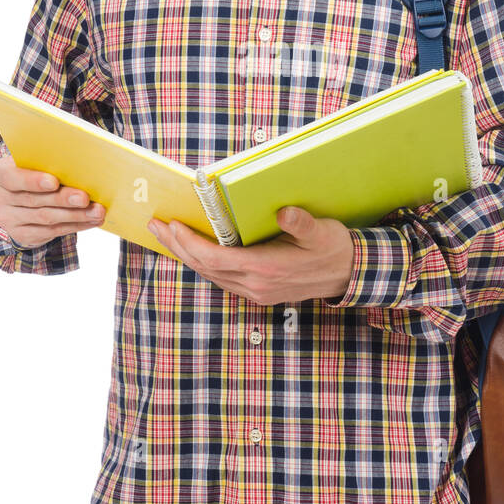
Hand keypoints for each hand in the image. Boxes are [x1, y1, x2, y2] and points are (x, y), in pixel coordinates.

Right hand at [0, 153, 105, 247]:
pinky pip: (52, 231)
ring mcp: (9, 220)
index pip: (13, 178)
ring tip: (97, 211)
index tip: (54, 182)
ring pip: (46, 218)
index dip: (33, 181)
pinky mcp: (22, 235)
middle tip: (85, 197)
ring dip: (75, 215)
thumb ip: (43, 162)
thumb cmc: (29, 170)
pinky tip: (91, 220)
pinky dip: (75, 225)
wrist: (15, 196)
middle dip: (63, 200)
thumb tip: (77, 162)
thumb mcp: (28, 162)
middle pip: (34, 201)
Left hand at [147, 206, 354, 304]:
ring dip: (186, 255)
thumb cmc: (333, 249)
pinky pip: (221, 278)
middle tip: (155, 226)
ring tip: (166, 235)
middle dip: (177, 246)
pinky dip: (202, 263)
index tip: (172, 224)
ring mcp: (255, 291)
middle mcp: (256, 284)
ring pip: (210, 274)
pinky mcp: (258, 291)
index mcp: (266, 268)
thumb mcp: (321, 231)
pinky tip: (193, 250)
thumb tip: (284, 212)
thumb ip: (301, 223)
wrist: (349, 275)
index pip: (215, 257)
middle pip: (204, 267)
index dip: (189, 242)